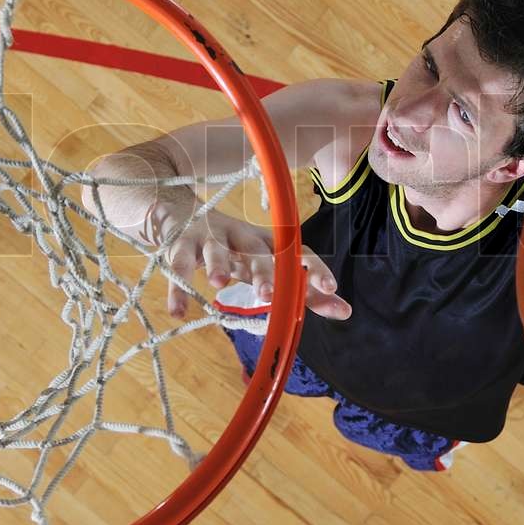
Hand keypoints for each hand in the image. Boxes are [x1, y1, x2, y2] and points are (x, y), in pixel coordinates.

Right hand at [159, 207, 351, 320]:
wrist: (180, 212)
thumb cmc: (233, 248)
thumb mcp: (264, 265)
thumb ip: (302, 292)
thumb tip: (346, 312)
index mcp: (267, 241)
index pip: (296, 251)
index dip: (313, 267)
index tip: (331, 289)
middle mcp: (241, 235)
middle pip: (257, 249)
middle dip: (263, 271)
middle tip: (268, 295)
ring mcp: (210, 237)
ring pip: (216, 249)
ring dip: (218, 264)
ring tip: (220, 284)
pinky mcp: (181, 243)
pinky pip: (179, 265)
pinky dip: (177, 288)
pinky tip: (178, 311)